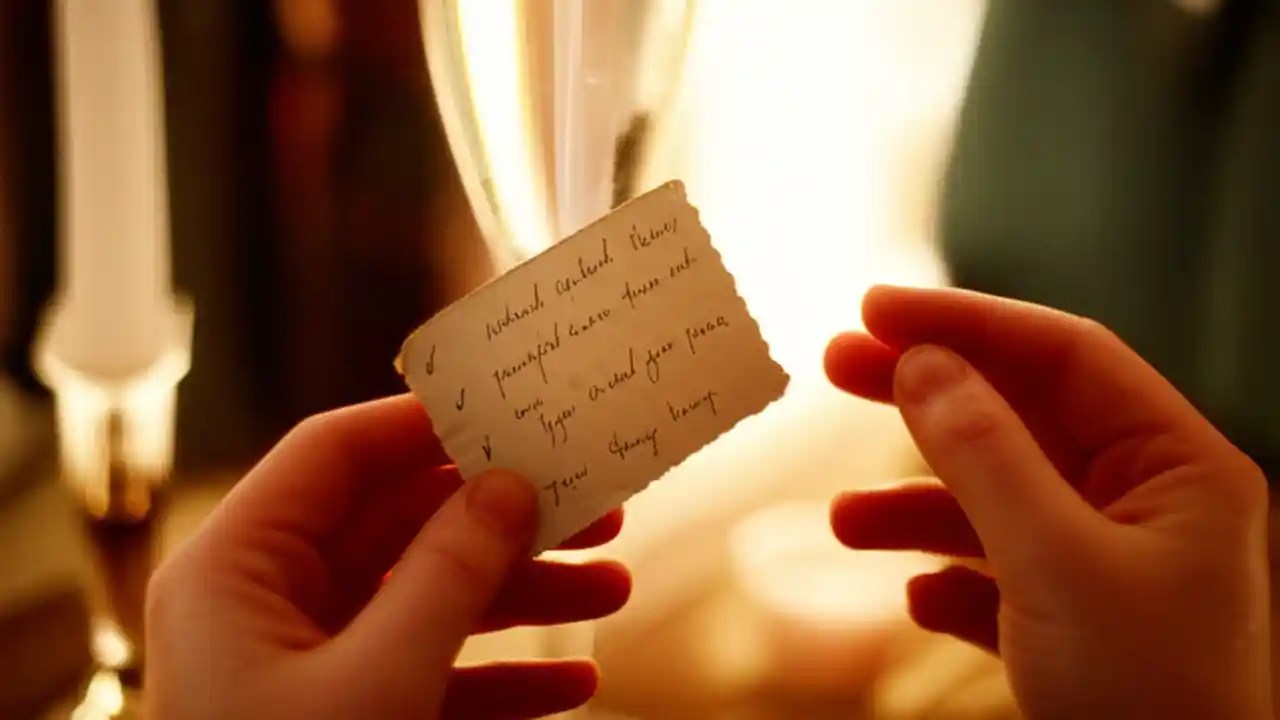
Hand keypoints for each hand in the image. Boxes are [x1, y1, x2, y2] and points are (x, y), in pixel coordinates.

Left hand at [146, 395, 629, 718]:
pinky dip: (498, 678)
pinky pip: (427, 671)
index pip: (336, 453)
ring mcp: (306, 663)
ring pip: (426, 598)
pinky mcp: (343, 715)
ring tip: (612, 593)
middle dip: (505, 522)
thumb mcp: (382, 679)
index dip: (429, 422)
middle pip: (400, 524)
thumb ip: (449, 573)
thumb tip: (509, 485)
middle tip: (598, 505)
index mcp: (238, 568)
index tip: (518, 413)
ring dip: (521, 598)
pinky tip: (571, 689)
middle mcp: (268, 602)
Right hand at [825, 286, 1271, 718]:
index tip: (875, 310)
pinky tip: (919, 600)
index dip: (968, 321)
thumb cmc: (1146, 703)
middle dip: (926, 399)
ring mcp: (1107, 567)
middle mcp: (1145, 506)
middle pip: (1021, 418)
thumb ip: (985, 456)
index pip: (1066, 355)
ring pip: (996, 502)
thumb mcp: (1056, 564)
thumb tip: (920, 365)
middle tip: (835, 366)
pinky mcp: (1072, 627)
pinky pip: (996, 576)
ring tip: (843, 523)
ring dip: (916, 508)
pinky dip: (948, 581)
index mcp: (1177, 469)